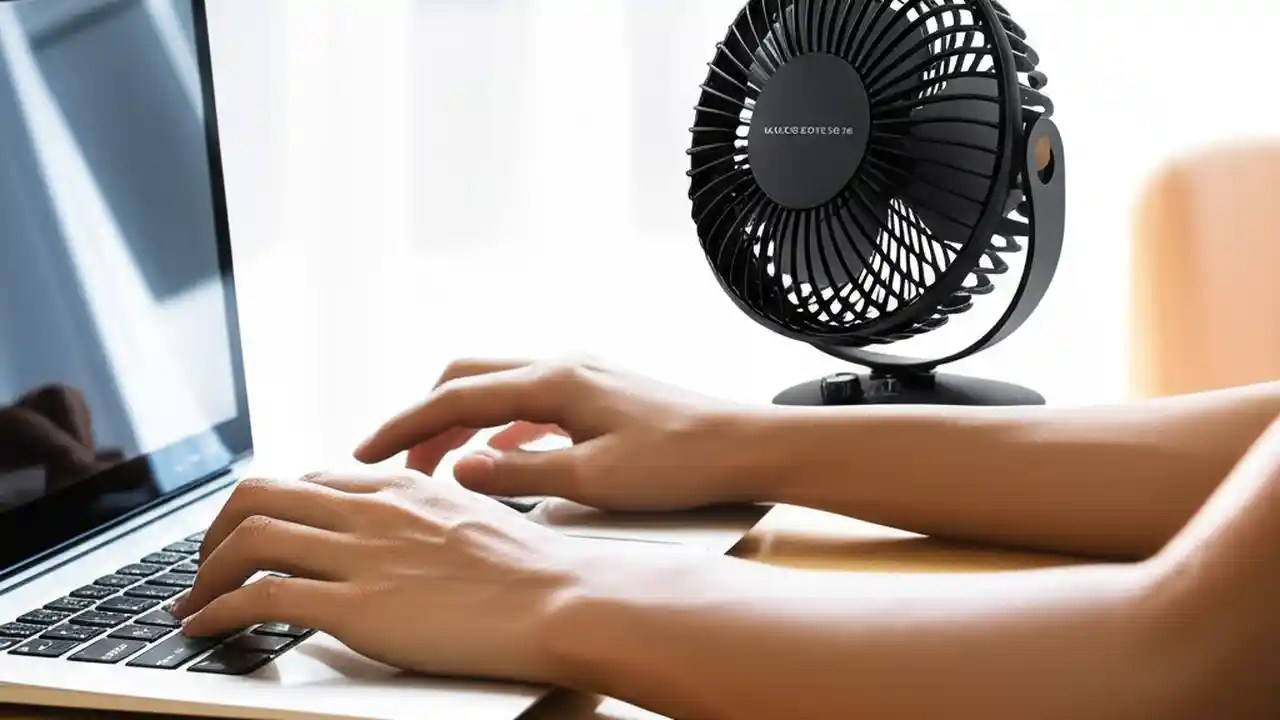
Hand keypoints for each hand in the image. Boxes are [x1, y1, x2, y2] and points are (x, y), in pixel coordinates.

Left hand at [176, 471, 587, 680]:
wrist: (561, 599)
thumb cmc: (535, 569)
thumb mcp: (475, 519)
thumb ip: (432, 517)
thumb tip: (414, 532)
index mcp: (401, 487)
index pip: (310, 480)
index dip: (271, 510)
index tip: (257, 537)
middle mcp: (372, 509)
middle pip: (261, 494)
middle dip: (218, 531)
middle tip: (208, 564)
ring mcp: (361, 554)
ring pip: (249, 536)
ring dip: (206, 571)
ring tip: (195, 601)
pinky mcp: (357, 606)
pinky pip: (261, 598)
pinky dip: (218, 611)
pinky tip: (207, 627)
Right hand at [354, 358, 767, 511]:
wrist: (746, 445)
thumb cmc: (681, 462)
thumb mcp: (593, 480)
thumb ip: (520, 474)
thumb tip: (458, 472)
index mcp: (554, 382)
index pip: (455, 399)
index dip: (403, 427)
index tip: (363, 453)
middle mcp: (562, 366)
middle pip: (467, 380)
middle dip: (424, 419)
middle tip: (396, 464)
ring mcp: (581, 376)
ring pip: (498, 390)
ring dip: (461, 425)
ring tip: (437, 469)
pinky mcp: (598, 393)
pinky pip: (530, 404)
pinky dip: (500, 428)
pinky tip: (498, 460)